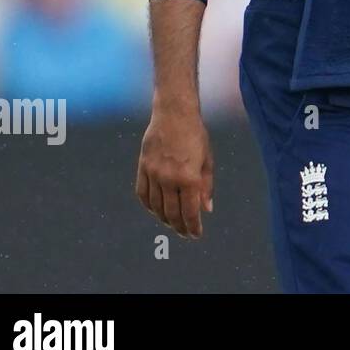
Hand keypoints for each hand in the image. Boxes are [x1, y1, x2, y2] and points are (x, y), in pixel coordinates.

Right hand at [136, 101, 213, 238]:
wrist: (174, 114)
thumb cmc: (196, 135)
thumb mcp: (207, 160)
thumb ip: (206, 186)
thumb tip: (207, 209)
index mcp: (189, 177)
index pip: (190, 212)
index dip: (193, 226)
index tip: (196, 235)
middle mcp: (169, 179)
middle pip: (172, 213)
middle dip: (179, 227)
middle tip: (185, 233)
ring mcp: (153, 174)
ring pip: (156, 207)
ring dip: (164, 219)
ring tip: (172, 223)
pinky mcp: (142, 168)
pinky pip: (143, 194)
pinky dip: (149, 206)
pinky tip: (156, 210)